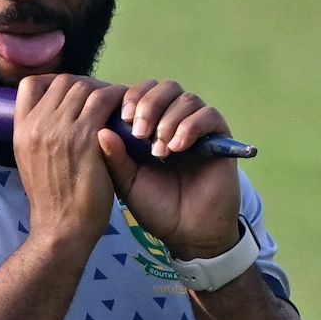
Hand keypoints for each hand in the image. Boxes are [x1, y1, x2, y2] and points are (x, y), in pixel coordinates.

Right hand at [14, 74, 129, 247]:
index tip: (71, 94)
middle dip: (85, 85)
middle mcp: (37, 124)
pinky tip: (128, 109)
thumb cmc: (52, 200)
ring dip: (104, 90)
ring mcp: (60, 129)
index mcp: (21, 130)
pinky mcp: (85, 137)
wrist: (61, 227)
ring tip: (118, 102)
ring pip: (85, 87)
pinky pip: (105, 100)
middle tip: (103, 97)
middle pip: (63, 82)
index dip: (53, 83)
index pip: (30, 85)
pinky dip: (118, 99)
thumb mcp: (31, 162)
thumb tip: (54, 116)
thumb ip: (39, 136)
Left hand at [97, 80, 240, 257]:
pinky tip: (177, 147)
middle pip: (165, 87)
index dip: (132, 97)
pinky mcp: (220, 139)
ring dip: (169, 119)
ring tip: (159, 149)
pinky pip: (210, 115)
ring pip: (187, 98)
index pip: (142, 93)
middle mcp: (174, 121)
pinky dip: (191, 126)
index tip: (122, 118)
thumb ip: (114, 156)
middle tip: (139, 132)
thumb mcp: (127, 181)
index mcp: (149, 126)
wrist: (187, 232)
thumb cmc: (155, 206)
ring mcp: (198, 129)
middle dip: (149, 104)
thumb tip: (100, 129)